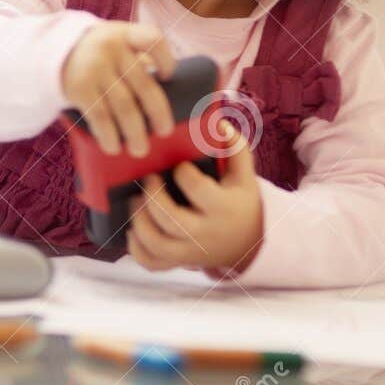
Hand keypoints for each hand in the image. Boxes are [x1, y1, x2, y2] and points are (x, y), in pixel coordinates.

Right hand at [61, 21, 175, 156]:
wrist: (51, 54)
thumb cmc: (95, 55)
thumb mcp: (114, 44)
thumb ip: (137, 59)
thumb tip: (164, 96)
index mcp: (125, 35)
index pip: (153, 40)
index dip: (166, 60)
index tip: (168, 77)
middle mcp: (111, 49)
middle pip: (144, 84)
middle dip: (158, 113)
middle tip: (164, 131)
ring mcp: (95, 68)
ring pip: (124, 106)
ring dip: (135, 133)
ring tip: (139, 149)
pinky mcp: (80, 87)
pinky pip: (100, 116)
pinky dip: (109, 135)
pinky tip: (113, 146)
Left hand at [127, 122, 263, 272]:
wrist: (251, 242)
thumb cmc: (240, 200)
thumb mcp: (243, 175)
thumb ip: (233, 147)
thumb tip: (216, 122)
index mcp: (223, 207)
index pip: (198, 190)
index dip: (183, 174)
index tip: (179, 166)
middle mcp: (206, 233)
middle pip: (171, 220)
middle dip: (152, 197)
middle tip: (147, 180)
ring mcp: (190, 252)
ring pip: (157, 244)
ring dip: (139, 222)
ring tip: (135, 201)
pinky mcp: (178, 262)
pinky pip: (152, 263)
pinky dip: (137, 249)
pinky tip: (133, 230)